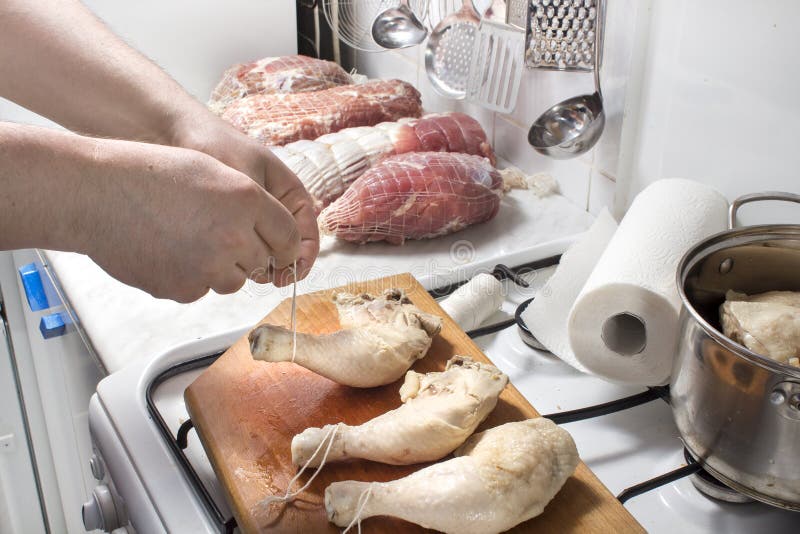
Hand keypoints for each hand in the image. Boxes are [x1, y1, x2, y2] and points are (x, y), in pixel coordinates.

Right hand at [83, 141, 300, 301]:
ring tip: (188, 239)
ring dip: (221, 267)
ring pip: (234, 280)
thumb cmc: (148, 175)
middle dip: (249, 253)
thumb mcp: (211, 171)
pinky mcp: (185, 289)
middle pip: (263, 261)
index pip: (290, 237)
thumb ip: (248, 202)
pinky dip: (191, 277)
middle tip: (219, 237)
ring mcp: (210, 266)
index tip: (280, 248)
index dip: (285, 244)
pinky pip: (202, 289)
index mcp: (247, 200)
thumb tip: (270, 233)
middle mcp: (235, 236)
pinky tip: (169, 252)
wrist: (96, 194)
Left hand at [169, 118, 319, 285]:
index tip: (286, 276)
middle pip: (288, 250)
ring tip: (241, 270)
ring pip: (266, 254)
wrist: (177, 134)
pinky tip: (225, 264)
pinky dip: (238, 262)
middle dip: (278, 267)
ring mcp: (254, 219)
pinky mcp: (232, 227)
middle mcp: (276, 210)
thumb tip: (278, 252)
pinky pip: (242, 251)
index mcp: (290, 194)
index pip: (307, 235)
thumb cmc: (217, 147)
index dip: (301, 260)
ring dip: (258, 266)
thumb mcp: (246, 179)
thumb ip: (263, 212)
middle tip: (260, 276)